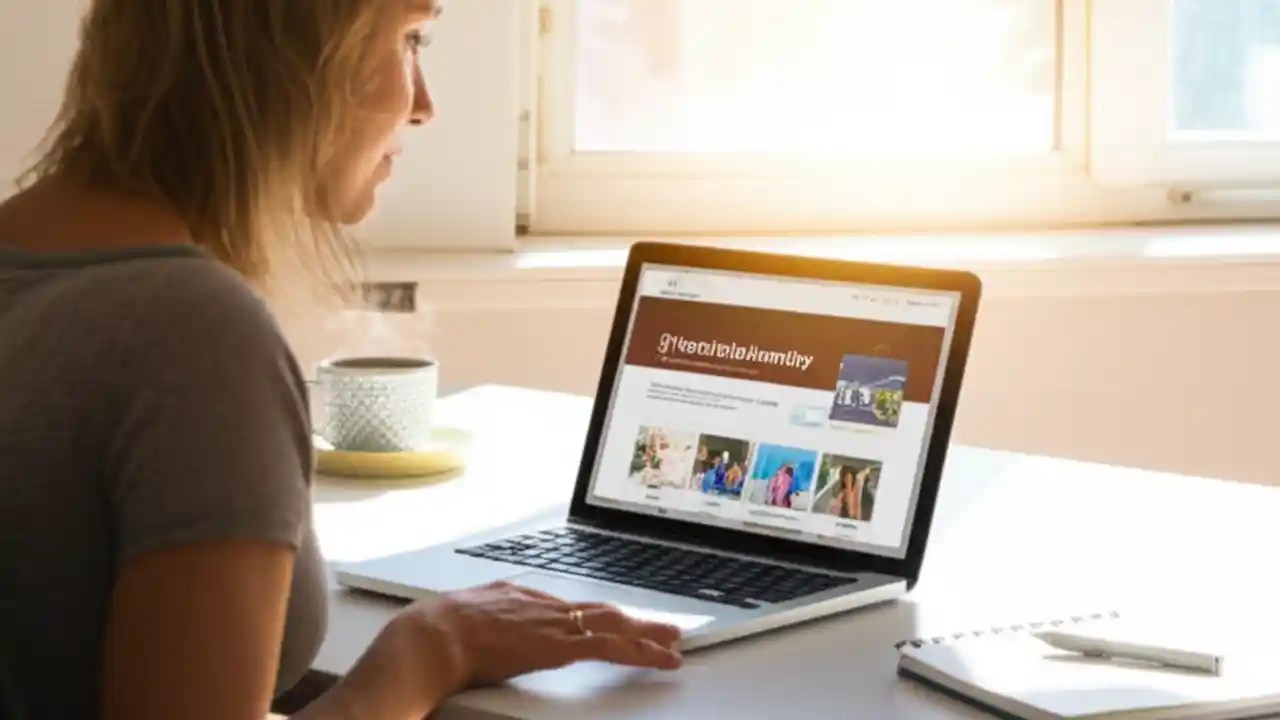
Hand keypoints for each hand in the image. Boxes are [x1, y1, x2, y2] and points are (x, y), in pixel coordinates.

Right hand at [414, 581, 683, 691]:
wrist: (433, 636)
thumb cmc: (436, 631)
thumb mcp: (465, 614)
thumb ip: (485, 616)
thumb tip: (485, 622)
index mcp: (522, 597)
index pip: (572, 608)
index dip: (597, 617)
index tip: (613, 622)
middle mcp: (545, 606)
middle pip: (601, 611)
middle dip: (634, 620)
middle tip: (663, 627)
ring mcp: (555, 624)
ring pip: (613, 625)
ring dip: (647, 635)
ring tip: (672, 642)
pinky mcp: (559, 646)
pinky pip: (611, 647)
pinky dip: (642, 652)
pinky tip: (660, 659)